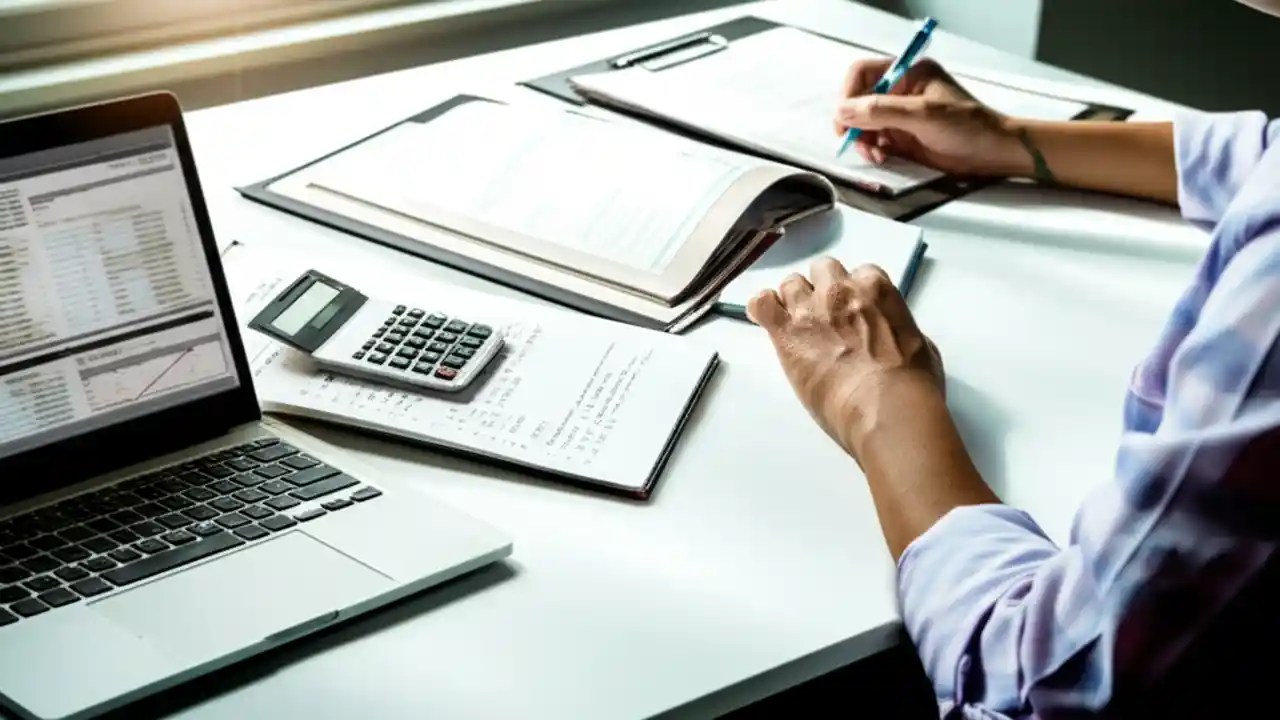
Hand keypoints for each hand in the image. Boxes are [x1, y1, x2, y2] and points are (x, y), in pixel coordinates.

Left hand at [747, 259, 943, 458]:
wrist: (886, 409)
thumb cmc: (910, 384)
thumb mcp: (920, 344)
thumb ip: (895, 327)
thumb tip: (889, 334)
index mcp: (875, 288)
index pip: (859, 274)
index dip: (854, 294)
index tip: (854, 311)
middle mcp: (840, 291)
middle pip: (823, 272)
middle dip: (823, 290)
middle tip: (826, 317)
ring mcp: (810, 310)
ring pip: (790, 284)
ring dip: (794, 300)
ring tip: (799, 326)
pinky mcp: (786, 334)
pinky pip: (761, 304)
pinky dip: (762, 309)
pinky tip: (768, 322)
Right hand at [834, 58, 1028, 176]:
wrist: (993, 153)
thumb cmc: (966, 126)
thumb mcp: (922, 115)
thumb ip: (880, 111)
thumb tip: (842, 111)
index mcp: (907, 73)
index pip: (863, 74)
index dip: (849, 95)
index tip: (845, 120)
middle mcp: (901, 91)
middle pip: (859, 100)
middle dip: (854, 122)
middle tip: (854, 141)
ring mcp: (901, 115)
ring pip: (863, 123)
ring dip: (862, 140)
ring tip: (875, 155)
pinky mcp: (903, 137)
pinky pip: (875, 140)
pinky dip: (872, 150)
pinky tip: (882, 158)